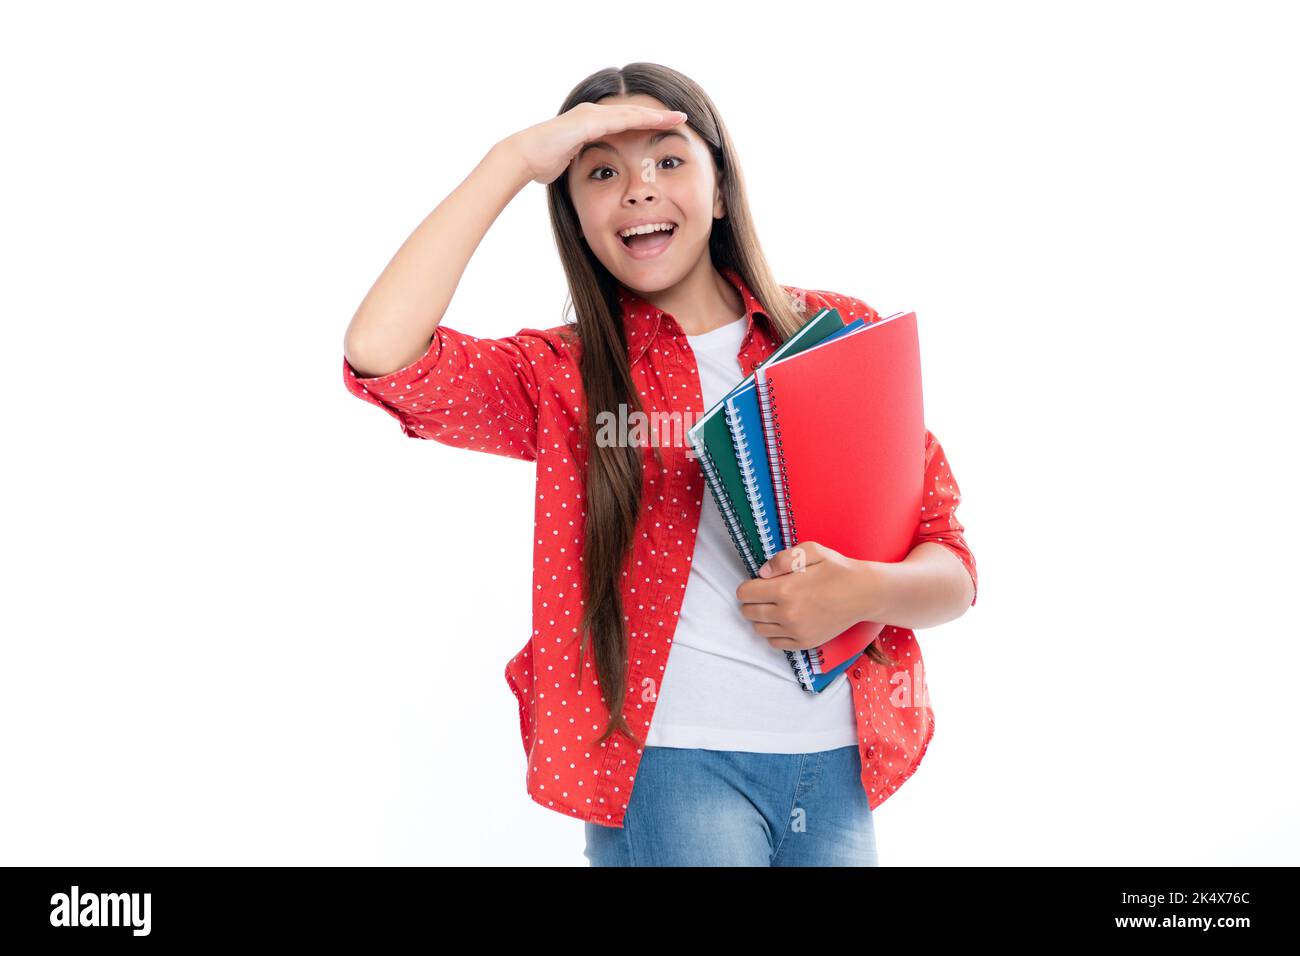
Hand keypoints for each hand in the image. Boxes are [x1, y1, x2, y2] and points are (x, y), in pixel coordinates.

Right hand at [500, 102, 687, 186]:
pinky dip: (640, 119)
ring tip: (678, 117)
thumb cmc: (543, 163)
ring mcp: (590, 115)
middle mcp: (593, 115)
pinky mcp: (587, 121)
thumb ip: (584, 163)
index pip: (626, 124)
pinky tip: (657, 120)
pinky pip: (620, 119)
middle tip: (683, 117)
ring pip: (630, 113)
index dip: (648, 125)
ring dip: (655, 115)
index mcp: (592, 125)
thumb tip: (592, 176)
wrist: (523, 157)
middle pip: (633, 114)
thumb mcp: (571, 163)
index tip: (668, 129)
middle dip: (658, 116)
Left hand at [734, 541, 880, 650]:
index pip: (745, 594)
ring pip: (759, 629)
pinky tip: (785, 620)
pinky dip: (774, 632)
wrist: (864, 593)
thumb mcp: (811, 550)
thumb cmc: (838, 569)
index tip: (759, 582)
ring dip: (762, 617)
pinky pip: (774, 642)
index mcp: (785, 590)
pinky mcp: (805, 643)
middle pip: (748, 612)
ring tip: (776, 606)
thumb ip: (782, 559)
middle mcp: (787, 614)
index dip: (749, 585)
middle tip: (766, 593)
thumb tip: (762, 572)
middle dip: (752, 601)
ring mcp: (796, 631)